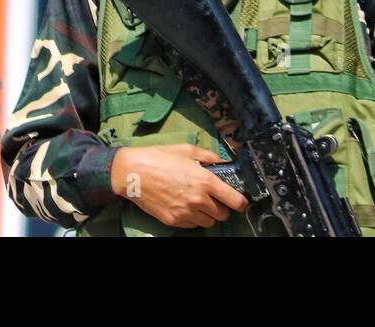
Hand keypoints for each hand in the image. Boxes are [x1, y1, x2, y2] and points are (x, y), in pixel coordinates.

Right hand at [110, 144, 248, 228]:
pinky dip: (194, 219)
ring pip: (209, 223)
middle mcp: (198, 200)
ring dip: (209, 215)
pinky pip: (192, 225)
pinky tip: (187, 206)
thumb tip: (223, 163)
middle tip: (216, 199)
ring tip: (201, 203)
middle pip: (223, 215)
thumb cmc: (159, 157)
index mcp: (204, 181)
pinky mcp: (173, 221)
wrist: (133, 173)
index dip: (241, 202)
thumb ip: (209, 157)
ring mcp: (185, 213)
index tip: (242, 201)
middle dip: (223, 208)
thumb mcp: (187, 150)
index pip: (233, 200)